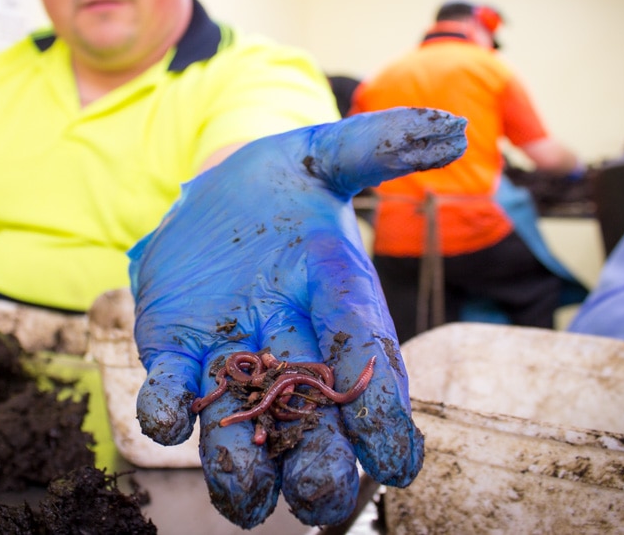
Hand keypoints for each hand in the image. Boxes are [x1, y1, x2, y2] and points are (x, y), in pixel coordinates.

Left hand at [128, 108, 467, 527]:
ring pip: (245, 427)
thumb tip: (455, 129)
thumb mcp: (325, 151)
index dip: (385, 408)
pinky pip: (174, 394)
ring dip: (245, 464)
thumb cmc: (280, 182)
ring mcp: (235, 356)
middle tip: (322, 495)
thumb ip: (379, 144)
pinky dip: (169, 411)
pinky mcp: (179, 354)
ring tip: (244, 492)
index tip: (396, 455)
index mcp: (339, 297)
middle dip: (321, 461)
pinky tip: (168, 418)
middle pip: (315, 417)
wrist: (210, 197)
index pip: (369, 357)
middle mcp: (295, 342)